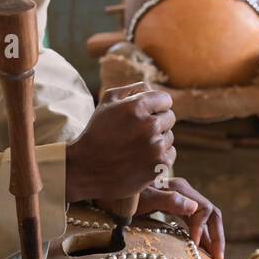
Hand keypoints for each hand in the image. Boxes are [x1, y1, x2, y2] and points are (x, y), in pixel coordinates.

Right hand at [65, 82, 174, 202]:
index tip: (146, 114)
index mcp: (137, 106)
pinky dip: (159, 156)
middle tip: (138, 132)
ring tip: (136, 147)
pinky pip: (170, 154)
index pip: (165, 100)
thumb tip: (152, 88)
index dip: (155, 107)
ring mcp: (156, 146)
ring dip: (157, 140)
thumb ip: (132, 89)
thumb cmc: (98, 132)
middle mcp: (149, 125)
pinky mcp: (160, 165)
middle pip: (170, 117)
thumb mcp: (107, 102)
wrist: (88, 169)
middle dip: (157, 122)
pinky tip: (141, 159)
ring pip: (169, 136)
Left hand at [100, 178, 226, 258]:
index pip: (204, 210)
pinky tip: (200, 250)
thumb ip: (168, 201)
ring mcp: (180, 199)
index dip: (204, 230)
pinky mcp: (174, 207)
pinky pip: (194, 222)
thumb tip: (195, 207)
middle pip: (211, 214)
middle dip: (216, 237)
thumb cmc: (119, 195)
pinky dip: (201, 236)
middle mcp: (183, 192)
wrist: (103, 188)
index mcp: (180, 188)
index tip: (196, 247)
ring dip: (212, 238)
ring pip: (205, 218)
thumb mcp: (143, 200)